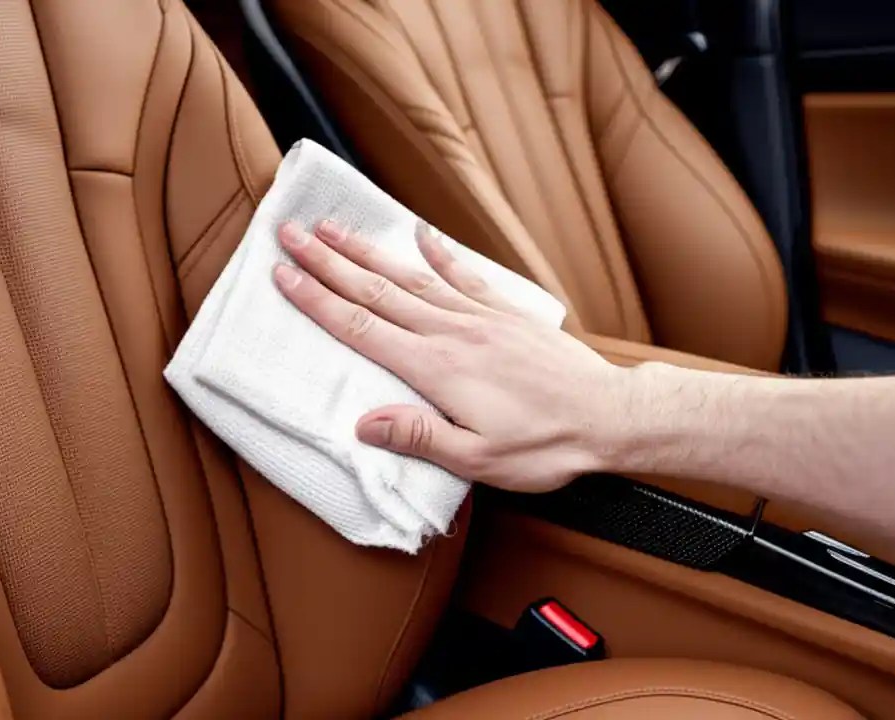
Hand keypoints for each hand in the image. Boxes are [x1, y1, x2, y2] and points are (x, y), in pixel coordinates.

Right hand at [272, 220, 634, 492]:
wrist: (611, 418)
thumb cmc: (546, 446)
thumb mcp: (479, 459)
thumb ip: (420, 437)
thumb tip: (363, 423)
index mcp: (436, 369)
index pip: (362, 328)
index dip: (318, 301)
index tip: (284, 276)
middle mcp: (452, 333)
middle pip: (376, 291)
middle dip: (328, 263)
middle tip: (290, 233)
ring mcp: (480, 318)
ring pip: (412, 276)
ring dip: (368, 251)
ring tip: (334, 228)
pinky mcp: (506, 315)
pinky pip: (465, 276)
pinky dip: (440, 253)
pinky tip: (421, 234)